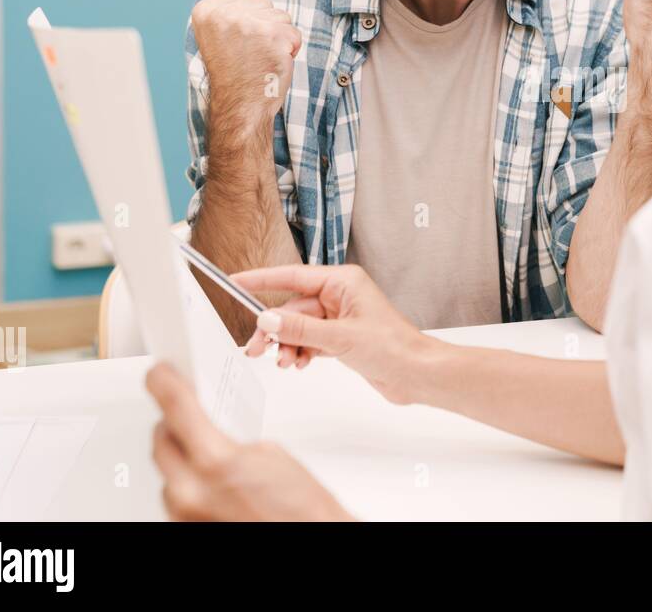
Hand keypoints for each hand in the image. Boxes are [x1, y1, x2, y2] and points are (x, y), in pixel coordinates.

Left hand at [144, 362, 351, 521]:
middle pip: (161, 441)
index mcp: (215, 463)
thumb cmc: (301, 507)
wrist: (312, 537)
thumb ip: (229, 438)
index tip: (158, 373)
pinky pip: (174, 497)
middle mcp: (190, 492)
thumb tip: (207, 432)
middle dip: (173, 424)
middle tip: (188, 414)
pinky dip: (187, 484)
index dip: (162, 382)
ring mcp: (183, 515)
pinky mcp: (184, 529)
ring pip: (165, 472)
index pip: (175, 407)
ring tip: (208, 454)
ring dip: (181, 458)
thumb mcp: (270, 453)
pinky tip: (209, 481)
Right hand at [191, 0, 301, 125]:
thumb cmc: (233, 72)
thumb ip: (228, 12)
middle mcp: (224, 14)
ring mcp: (248, 23)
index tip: (238, 41)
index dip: (250, 18)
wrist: (239, 104)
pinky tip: (273, 62)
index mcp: (206, 11)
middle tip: (251, 51)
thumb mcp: (217, 35)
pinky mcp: (272, 35)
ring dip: (278, 37)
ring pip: (281, 16)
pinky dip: (291, 49)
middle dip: (265, 25)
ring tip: (261, 57)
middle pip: (264, 3)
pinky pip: (294, 33)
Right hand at [237, 264, 434, 404]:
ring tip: (284, 362)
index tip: (235, 281)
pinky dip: (301, 352)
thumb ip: (300, 329)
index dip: (262, 280)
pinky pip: (309, 341)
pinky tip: (299, 364)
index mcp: (343, 282)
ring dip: (287, 345)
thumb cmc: (392, 347)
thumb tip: (267, 319)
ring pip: (299, 327)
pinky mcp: (341, 338)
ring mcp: (340, 318)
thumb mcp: (340, 337)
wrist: (416, 374)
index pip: (293, 276)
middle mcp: (340, 296)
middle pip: (293, 308)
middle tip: (254, 348)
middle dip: (274, 329)